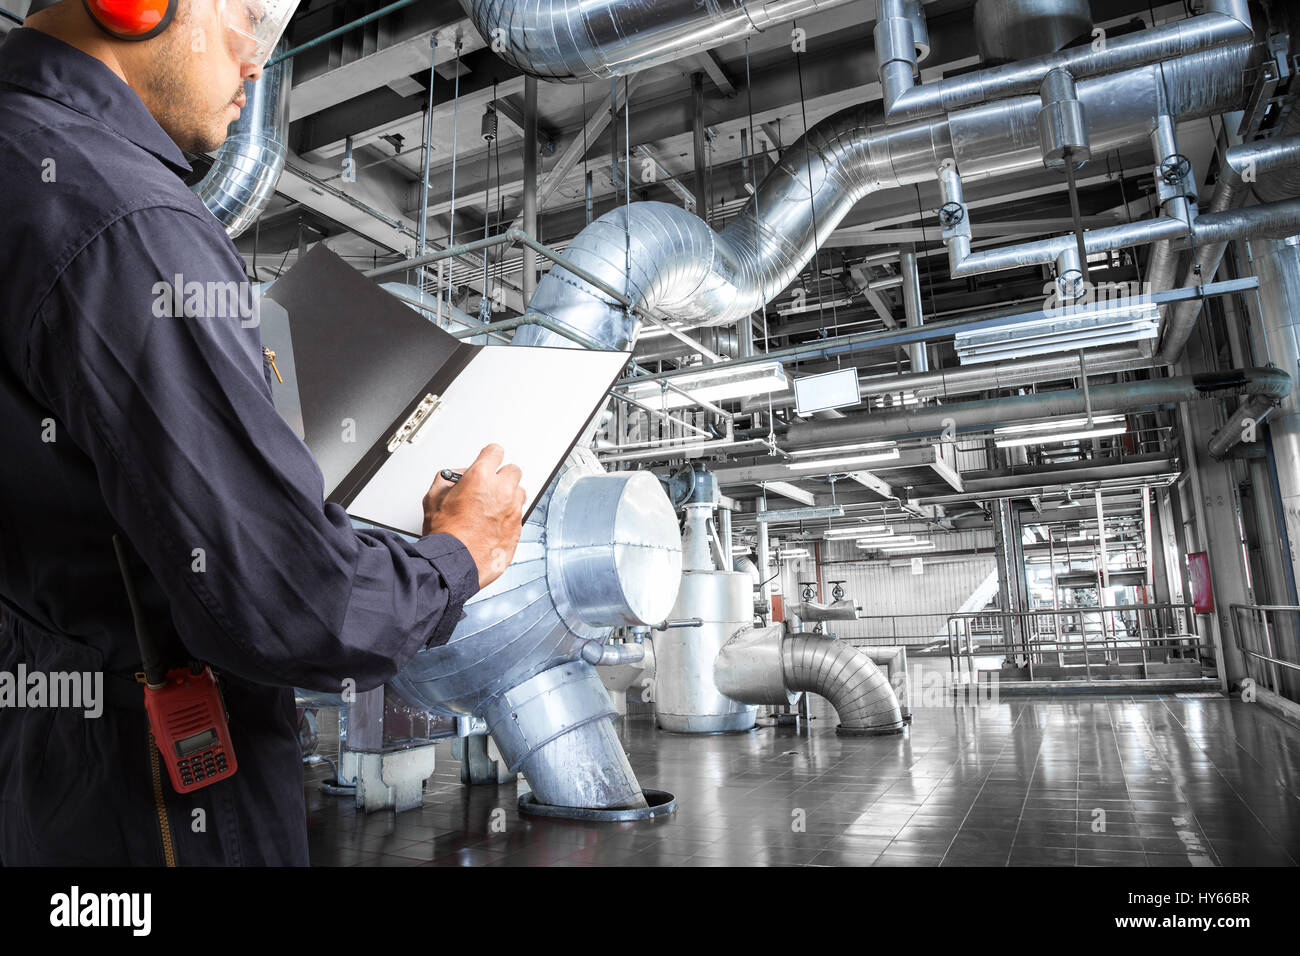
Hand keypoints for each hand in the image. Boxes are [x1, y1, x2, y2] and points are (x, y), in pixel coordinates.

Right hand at [421, 444, 524, 588]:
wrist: (453, 564)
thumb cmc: (444, 536)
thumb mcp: (433, 499)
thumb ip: (447, 481)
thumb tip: (453, 479)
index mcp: (481, 478)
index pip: (495, 451)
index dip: (489, 456)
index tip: (487, 460)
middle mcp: (501, 491)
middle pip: (513, 470)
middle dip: (501, 476)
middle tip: (489, 485)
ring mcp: (513, 510)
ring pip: (519, 492)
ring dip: (509, 495)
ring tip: (492, 506)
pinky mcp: (518, 529)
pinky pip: (519, 514)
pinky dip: (509, 516)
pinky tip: (494, 523)